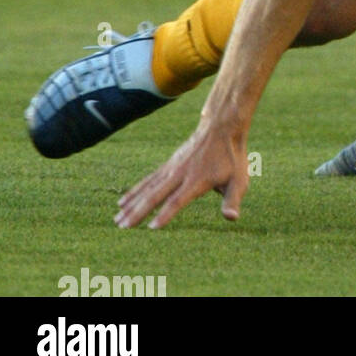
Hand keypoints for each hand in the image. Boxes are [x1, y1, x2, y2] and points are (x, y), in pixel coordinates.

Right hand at [115, 124, 249, 229]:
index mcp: (196, 180)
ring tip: (117, 219)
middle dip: (138, 212)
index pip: (177, 200)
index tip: (151, 228)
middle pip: (155, 195)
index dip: (165, 215)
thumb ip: (232, 200)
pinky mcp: (169, 164)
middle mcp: (180, 174)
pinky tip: (123, 200)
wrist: (222, 126)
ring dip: (132, 204)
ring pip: (148, 188)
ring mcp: (172, 168)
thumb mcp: (239, 179)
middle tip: (122, 227)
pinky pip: (149, 179)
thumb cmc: (232, 156)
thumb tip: (231, 218)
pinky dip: (135, 190)